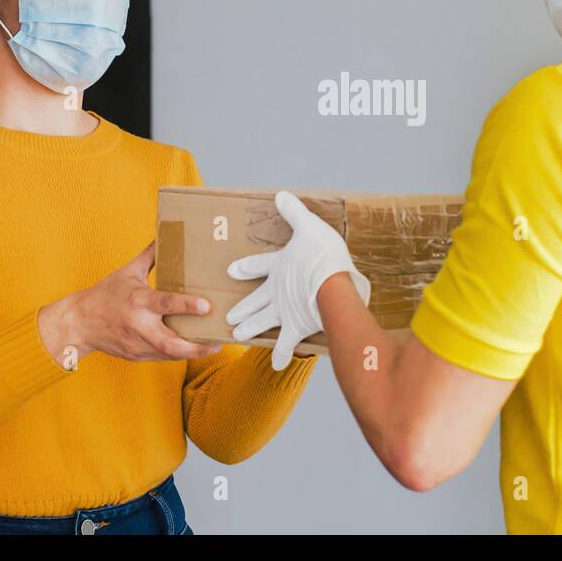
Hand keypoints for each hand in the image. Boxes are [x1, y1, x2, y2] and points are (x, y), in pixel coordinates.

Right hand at [43, 241, 222, 364]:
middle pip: (170, 342)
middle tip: (218, 341)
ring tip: (214, 345)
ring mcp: (137, 344)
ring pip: (169, 354)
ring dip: (192, 352)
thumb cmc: (105, 295)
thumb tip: (165, 232)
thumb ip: (150, 255)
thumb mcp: (128, 272)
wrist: (78, 323)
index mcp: (138, 301)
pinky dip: (179, 354)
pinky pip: (162, 357)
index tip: (207, 306)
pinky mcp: (136, 355)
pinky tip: (194, 348)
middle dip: (196, 345)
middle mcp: (139, 325)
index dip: (187, 305)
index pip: (165, 303)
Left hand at [226, 191, 370, 369]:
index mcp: (277, 266)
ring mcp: (283, 311)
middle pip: (254, 301)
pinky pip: (287, 344)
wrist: (332, 283)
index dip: (245, 268)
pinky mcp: (295, 326)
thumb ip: (294, 213)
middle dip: (242, 308)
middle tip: (229, 317)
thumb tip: (280, 194)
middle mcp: (275, 291)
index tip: (231, 271)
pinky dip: (282, 355)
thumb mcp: (308, 226)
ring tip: (237, 336)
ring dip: (250, 329)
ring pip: (262, 322)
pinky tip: (277, 365)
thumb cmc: (322, 254)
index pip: (256, 266)